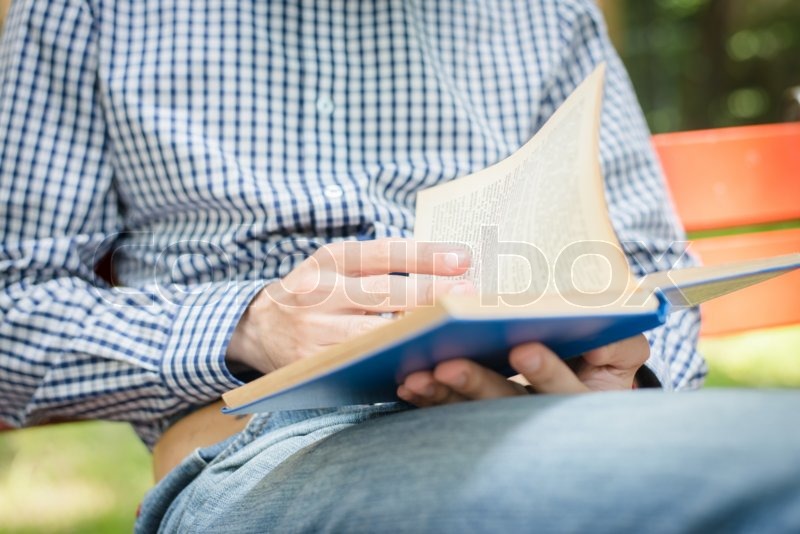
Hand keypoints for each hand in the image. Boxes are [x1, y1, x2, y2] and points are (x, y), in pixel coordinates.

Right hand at [226, 238, 471, 373]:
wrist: (256, 326)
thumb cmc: (314, 292)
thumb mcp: (335, 266)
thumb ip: (379, 266)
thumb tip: (445, 268)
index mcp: (329, 260)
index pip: (384, 253)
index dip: (425, 255)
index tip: (464, 258)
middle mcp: (319, 292)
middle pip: (382, 293)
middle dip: (429, 293)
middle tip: (469, 295)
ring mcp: (313, 331)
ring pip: (372, 334)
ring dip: (415, 332)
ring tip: (453, 329)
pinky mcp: (310, 364)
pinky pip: (357, 364)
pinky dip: (390, 362)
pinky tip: (421, 361)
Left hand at [396, 335, 649, 405]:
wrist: (587, 377)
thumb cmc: (602, 359)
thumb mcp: (622, 352)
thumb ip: (620, 346)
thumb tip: (602, 344)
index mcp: (579, 396)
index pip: (564, 387)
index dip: (546, 370)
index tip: (523, 348)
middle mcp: (541, 415)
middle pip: (508, 403)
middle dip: (478, 384)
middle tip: (449, 366)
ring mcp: (506, 420)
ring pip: (472, 412)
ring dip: (442, 394)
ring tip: (417, 375)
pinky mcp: (475, 418)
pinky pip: (449, 412)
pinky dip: (428, 398)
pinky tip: (409, 384)